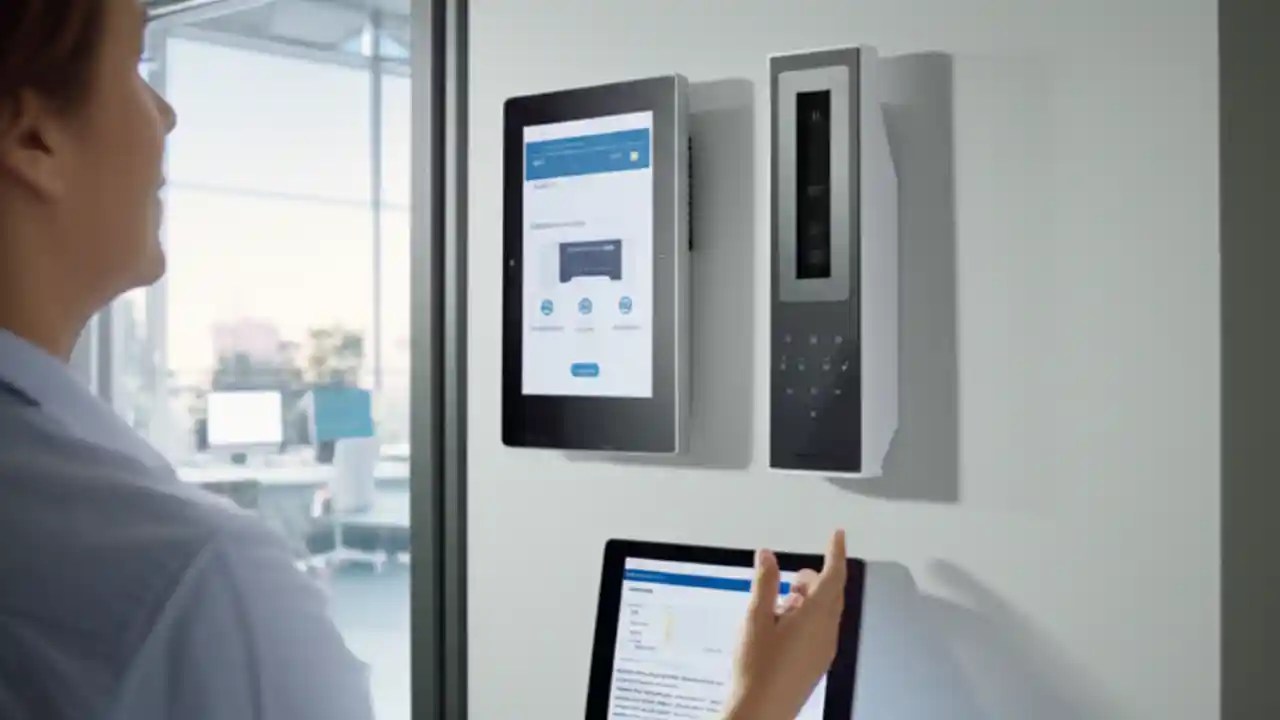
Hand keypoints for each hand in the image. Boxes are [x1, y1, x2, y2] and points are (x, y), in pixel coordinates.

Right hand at [725, 530, 847, 719]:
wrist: (762, 711)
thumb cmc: (757, 665)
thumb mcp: (756, 618)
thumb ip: (765, 583)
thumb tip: (768, 555)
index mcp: (815, 616)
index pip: (833, 576)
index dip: (835, 552)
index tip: (838, 534)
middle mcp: (826, 631)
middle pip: (832, 594)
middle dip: (817, 578)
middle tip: (794, 577)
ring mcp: (824, 649)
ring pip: (826, 613)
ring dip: (810, 599)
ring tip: (783, 600)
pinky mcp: (817, 663)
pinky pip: (821, 629)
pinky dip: (809, 617)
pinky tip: (784, 624)